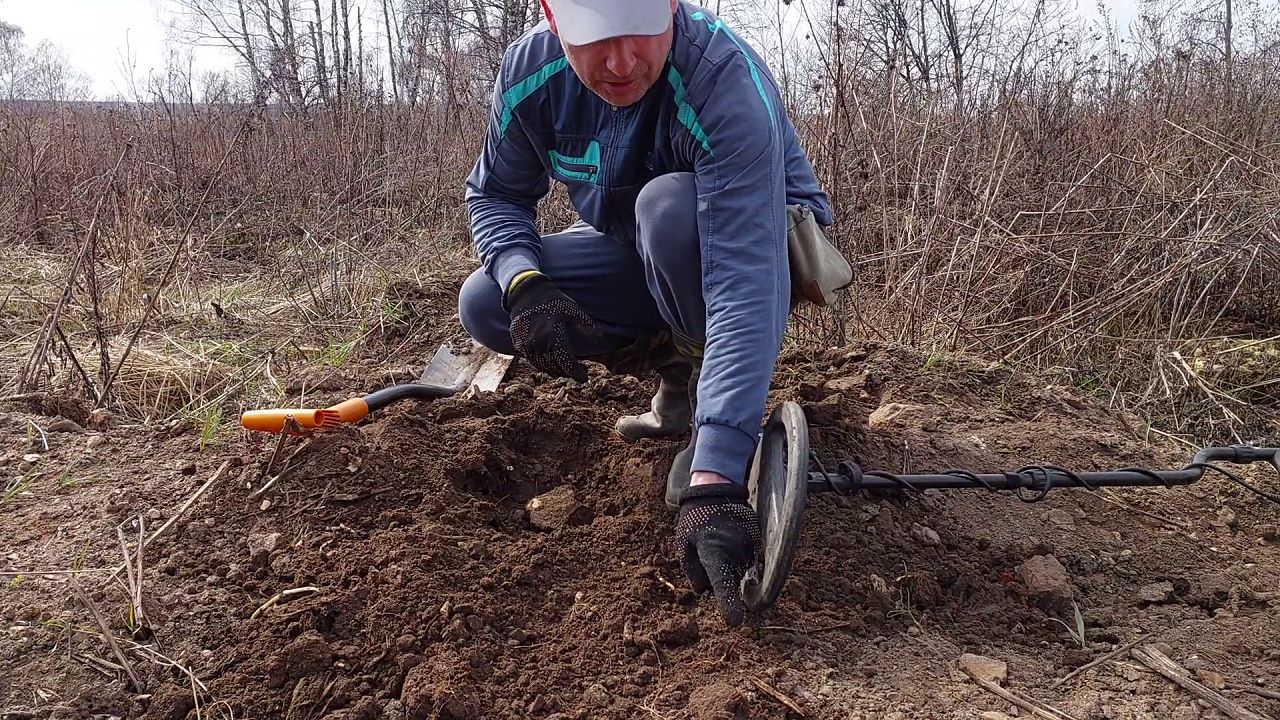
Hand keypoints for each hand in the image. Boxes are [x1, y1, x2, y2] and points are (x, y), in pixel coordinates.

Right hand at [506, 272, 593, 382]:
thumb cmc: (552, 300)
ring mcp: (526, 345)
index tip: (584, 378)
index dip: (575, 372)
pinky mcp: (519, 344)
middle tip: (579, 370)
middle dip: (568, 372)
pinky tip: (552, 361)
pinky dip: (544, 365)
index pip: (565, 361)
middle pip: (555, 367)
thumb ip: (585, 324)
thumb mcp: (572, 309)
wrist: (526, 292)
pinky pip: (533, 361)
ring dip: (556, 370)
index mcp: (552, 334)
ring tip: (566, 367)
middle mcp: (537, 342)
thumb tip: (601, 336)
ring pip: (543, 367)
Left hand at [675, 482, 760, 625]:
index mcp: (714, 554)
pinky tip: (730, 539)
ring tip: (719, 540)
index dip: (728, 604)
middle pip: (732, 580)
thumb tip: (704, 592)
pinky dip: (740, 556)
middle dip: (722, 576)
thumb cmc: (695, 519)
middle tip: (709, 551)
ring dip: (731, 564)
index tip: (735, 622)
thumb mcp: (684, 545)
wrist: (717, 490)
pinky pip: (750, 559)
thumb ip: (693, 571)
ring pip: (741, 570)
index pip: (721, 584)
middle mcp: (735, 552)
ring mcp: (750, 545)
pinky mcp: (758, 539)